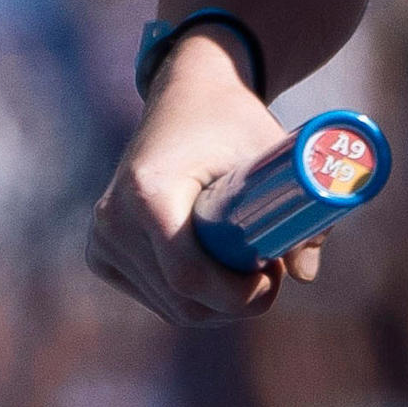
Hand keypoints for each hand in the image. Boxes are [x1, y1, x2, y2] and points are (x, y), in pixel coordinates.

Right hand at [85, 36, 317, 324]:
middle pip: (183, 302)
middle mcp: (113, 219)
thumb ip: (298, 212)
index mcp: (148, 193)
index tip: (275, 274)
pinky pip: (157, 299)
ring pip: (172, 309)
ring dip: (217, 303)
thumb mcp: (271, 155)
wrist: (185, 97)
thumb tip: (306, 275)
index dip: (239, 294)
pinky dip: (193, 297)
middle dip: (235, 302)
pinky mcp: (101, 253)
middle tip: (271, 271)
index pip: (189, 276)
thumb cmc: (232, 123)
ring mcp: (102, 239)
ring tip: (245, 261)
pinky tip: (214, 265)